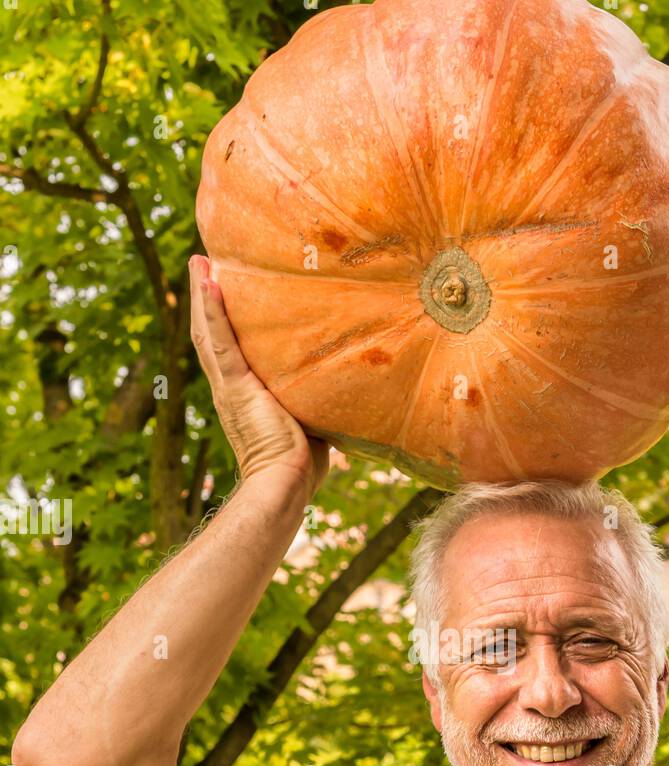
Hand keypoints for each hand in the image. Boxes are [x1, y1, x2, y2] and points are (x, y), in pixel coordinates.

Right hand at [188, 254, 329, 492]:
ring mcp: (229, 385)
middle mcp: (229, 387)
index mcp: (243, 394)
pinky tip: (208, 279)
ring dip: (202, 294)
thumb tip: (347, 383)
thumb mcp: (311, 417)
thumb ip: (317, 396)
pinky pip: (219, 339)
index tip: (222, 291)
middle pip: (210, 333)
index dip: (222, 321)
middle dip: (206, 298)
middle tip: (203, 262)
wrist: (286, 482)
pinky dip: (210, 308)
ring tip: (199, 260)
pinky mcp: (235, 385)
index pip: (228, 349)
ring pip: (208, 330)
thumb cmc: (304, 462)